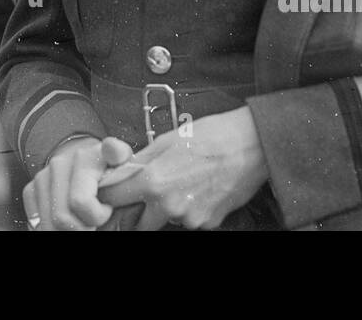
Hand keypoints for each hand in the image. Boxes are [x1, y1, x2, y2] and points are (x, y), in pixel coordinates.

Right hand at [22, 136, 133, 230]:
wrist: (86, 157)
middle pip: (63, 219)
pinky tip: (68, 224)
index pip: (81, 201)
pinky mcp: (31, 188)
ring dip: (67, 232)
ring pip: (48, 224)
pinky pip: (35, 221)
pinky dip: (50, 229)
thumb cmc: (110, 170)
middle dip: (83, 231)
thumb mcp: (124, 164)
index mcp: (86, 157)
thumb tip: (115, 150)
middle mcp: (60, 163)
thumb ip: (123, 161)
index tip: (107, 212)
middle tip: (96, 227)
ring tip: (84, 226)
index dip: (96, 216)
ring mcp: (43, 176)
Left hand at [96, 108, 267, 230]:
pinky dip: (190, 210)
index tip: (113, 191)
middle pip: (138, 222)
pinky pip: (188, 221)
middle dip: (139, 210)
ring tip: (183, 184)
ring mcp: (188, 219)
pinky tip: (199, 190)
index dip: (111, 193)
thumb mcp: (166, 139)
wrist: (250, 146)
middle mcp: (168, 206)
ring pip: (166, 221)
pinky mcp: (207, 224)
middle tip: (149, 193)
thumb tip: (119, 170)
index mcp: (153, 181)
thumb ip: (139, 160)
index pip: (113, 198)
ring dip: (167, 209)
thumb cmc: (211, 137)